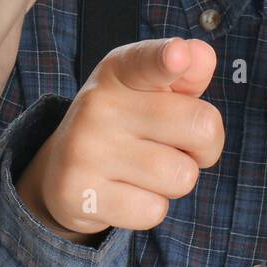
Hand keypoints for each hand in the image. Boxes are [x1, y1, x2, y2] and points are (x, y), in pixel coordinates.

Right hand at [15, 37, 223, 243]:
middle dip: (205, 146)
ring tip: (147, 170)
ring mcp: (85, 149)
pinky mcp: (78, 194)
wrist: (61, 168)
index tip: (176, 55)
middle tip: (178, 146)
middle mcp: (99, 103)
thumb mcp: (151, 90)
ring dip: (175, 180)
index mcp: (121, 70)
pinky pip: (154, 211)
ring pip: (181, 176)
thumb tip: (200, 56)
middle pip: (201, 126)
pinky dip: (150, 207)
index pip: (149, 60)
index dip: (168, 58)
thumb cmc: (127, 121)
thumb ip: (186, 74)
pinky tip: (126, 192)